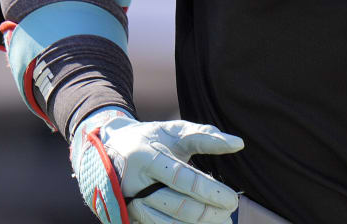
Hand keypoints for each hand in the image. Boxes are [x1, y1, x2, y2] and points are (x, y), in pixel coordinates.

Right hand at [70, 108, 244, 223]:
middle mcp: (135, 183)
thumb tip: (239, 144)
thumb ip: (206, 137)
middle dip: (208, 213)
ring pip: (167, 223)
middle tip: (230, 212)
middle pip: (178, 206)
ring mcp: (129, 203)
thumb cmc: (150, 138)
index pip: (183, 179)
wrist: (108, 148)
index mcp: (147, 156)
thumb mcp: (174, 131)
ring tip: (220, 222)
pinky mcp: (128, 215)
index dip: (210, 191)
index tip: (232, 199)